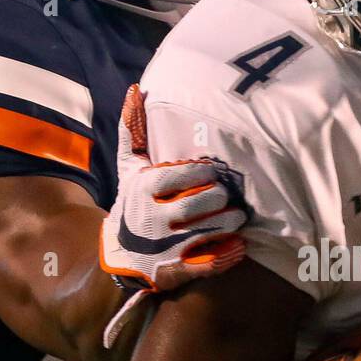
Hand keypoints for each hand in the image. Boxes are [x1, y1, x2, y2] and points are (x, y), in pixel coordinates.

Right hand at [100, 84, 246, 293]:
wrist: (121, 252)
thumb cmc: (134, 201)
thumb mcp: (129, 168)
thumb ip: (134, 131)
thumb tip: (136, 90)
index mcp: (143, 189)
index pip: (183, 174)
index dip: (205, 171)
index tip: (214, 172)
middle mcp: (153, 218)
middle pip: (202, 202)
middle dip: (222, 196)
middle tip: (229, 195)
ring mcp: (165, 247)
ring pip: (210, 229)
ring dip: (231, 221)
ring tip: (238, 215)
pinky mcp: (176, 270)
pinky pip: (209, 263)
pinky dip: (228, 255)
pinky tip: (239, 245)